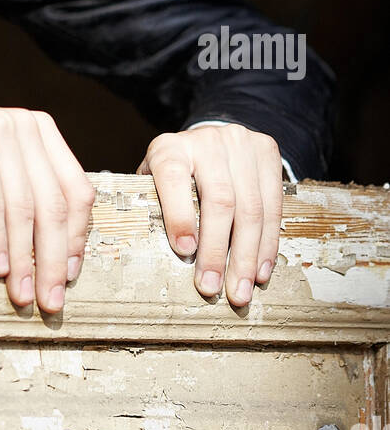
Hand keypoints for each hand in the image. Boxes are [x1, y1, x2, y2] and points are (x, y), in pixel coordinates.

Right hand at [0, 100, 94, 313]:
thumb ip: (23, 192)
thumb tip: (63, 253)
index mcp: (36, 130)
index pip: (76, 190)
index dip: (78, 238)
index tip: (71, 277)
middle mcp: (21, 123)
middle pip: (55, 202)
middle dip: (55, 259)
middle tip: (50, 301)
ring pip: (25, 206)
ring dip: (26, 258)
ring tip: (23, 294)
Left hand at [136, 123, 282, 306]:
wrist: (211, 140)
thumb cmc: (178, 173)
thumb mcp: (156, 181)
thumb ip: (155, 207)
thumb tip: (155, 253)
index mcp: (170, 148)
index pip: (173, 177)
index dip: (179, 215)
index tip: (184, 252)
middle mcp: (207, 141)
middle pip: (219, 198)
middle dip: (217, 250)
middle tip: (212, 288)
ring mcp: (240, 144)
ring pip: (251, 206)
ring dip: (247, 255)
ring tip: (240, 289)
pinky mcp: (267, 152)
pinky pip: (273, 205)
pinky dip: (267, 244)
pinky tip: (260, 270)